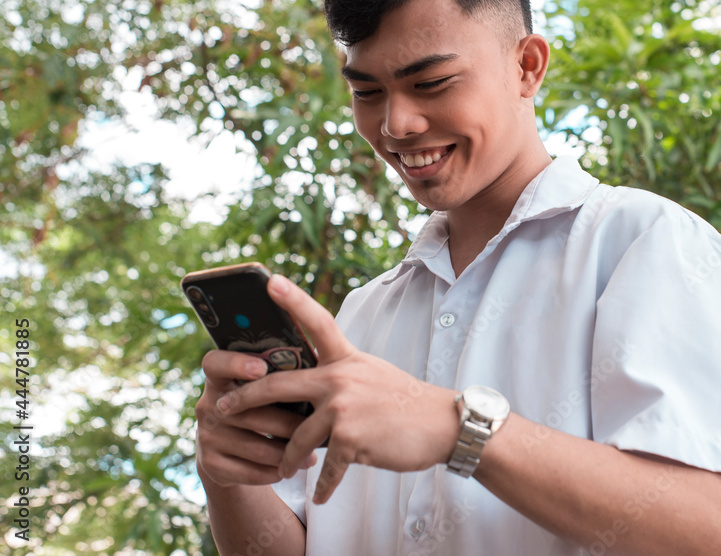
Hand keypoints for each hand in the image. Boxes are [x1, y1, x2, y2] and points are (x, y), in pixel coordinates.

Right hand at [195, 349, 316, 487]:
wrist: (229, 449)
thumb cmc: (260, 406)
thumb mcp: (262, 388)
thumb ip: (279, 377)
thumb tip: (318, 372)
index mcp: (219, 377)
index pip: (215, 363)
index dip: (236, 364)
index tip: (262, 369)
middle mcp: (207, 405)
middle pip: (252, 413)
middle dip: (289, 423)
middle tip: (317, 426)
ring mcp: (206, 435)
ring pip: (257, 447)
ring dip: (288, 454)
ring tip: (312, 455)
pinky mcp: (210, 463)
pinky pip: (249, 471)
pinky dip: (274, 472)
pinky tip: (291, 470)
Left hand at [215, 274, 459, 503]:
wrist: (442, 426)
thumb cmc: (405, 403)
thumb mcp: (371, 375)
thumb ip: (339, 375)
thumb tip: (305, 386)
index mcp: (347, 359)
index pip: (317, 322)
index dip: (293, 300)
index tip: (269, 281)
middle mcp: (342, 378)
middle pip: (279, 385)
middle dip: (245, 398)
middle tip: (221, 407)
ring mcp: (345, 408)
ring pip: (296, 437)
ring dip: (287, 458)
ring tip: (282, 470)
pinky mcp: (351, 439)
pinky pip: (326, 467)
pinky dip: (323, 484)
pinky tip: (320, 494)